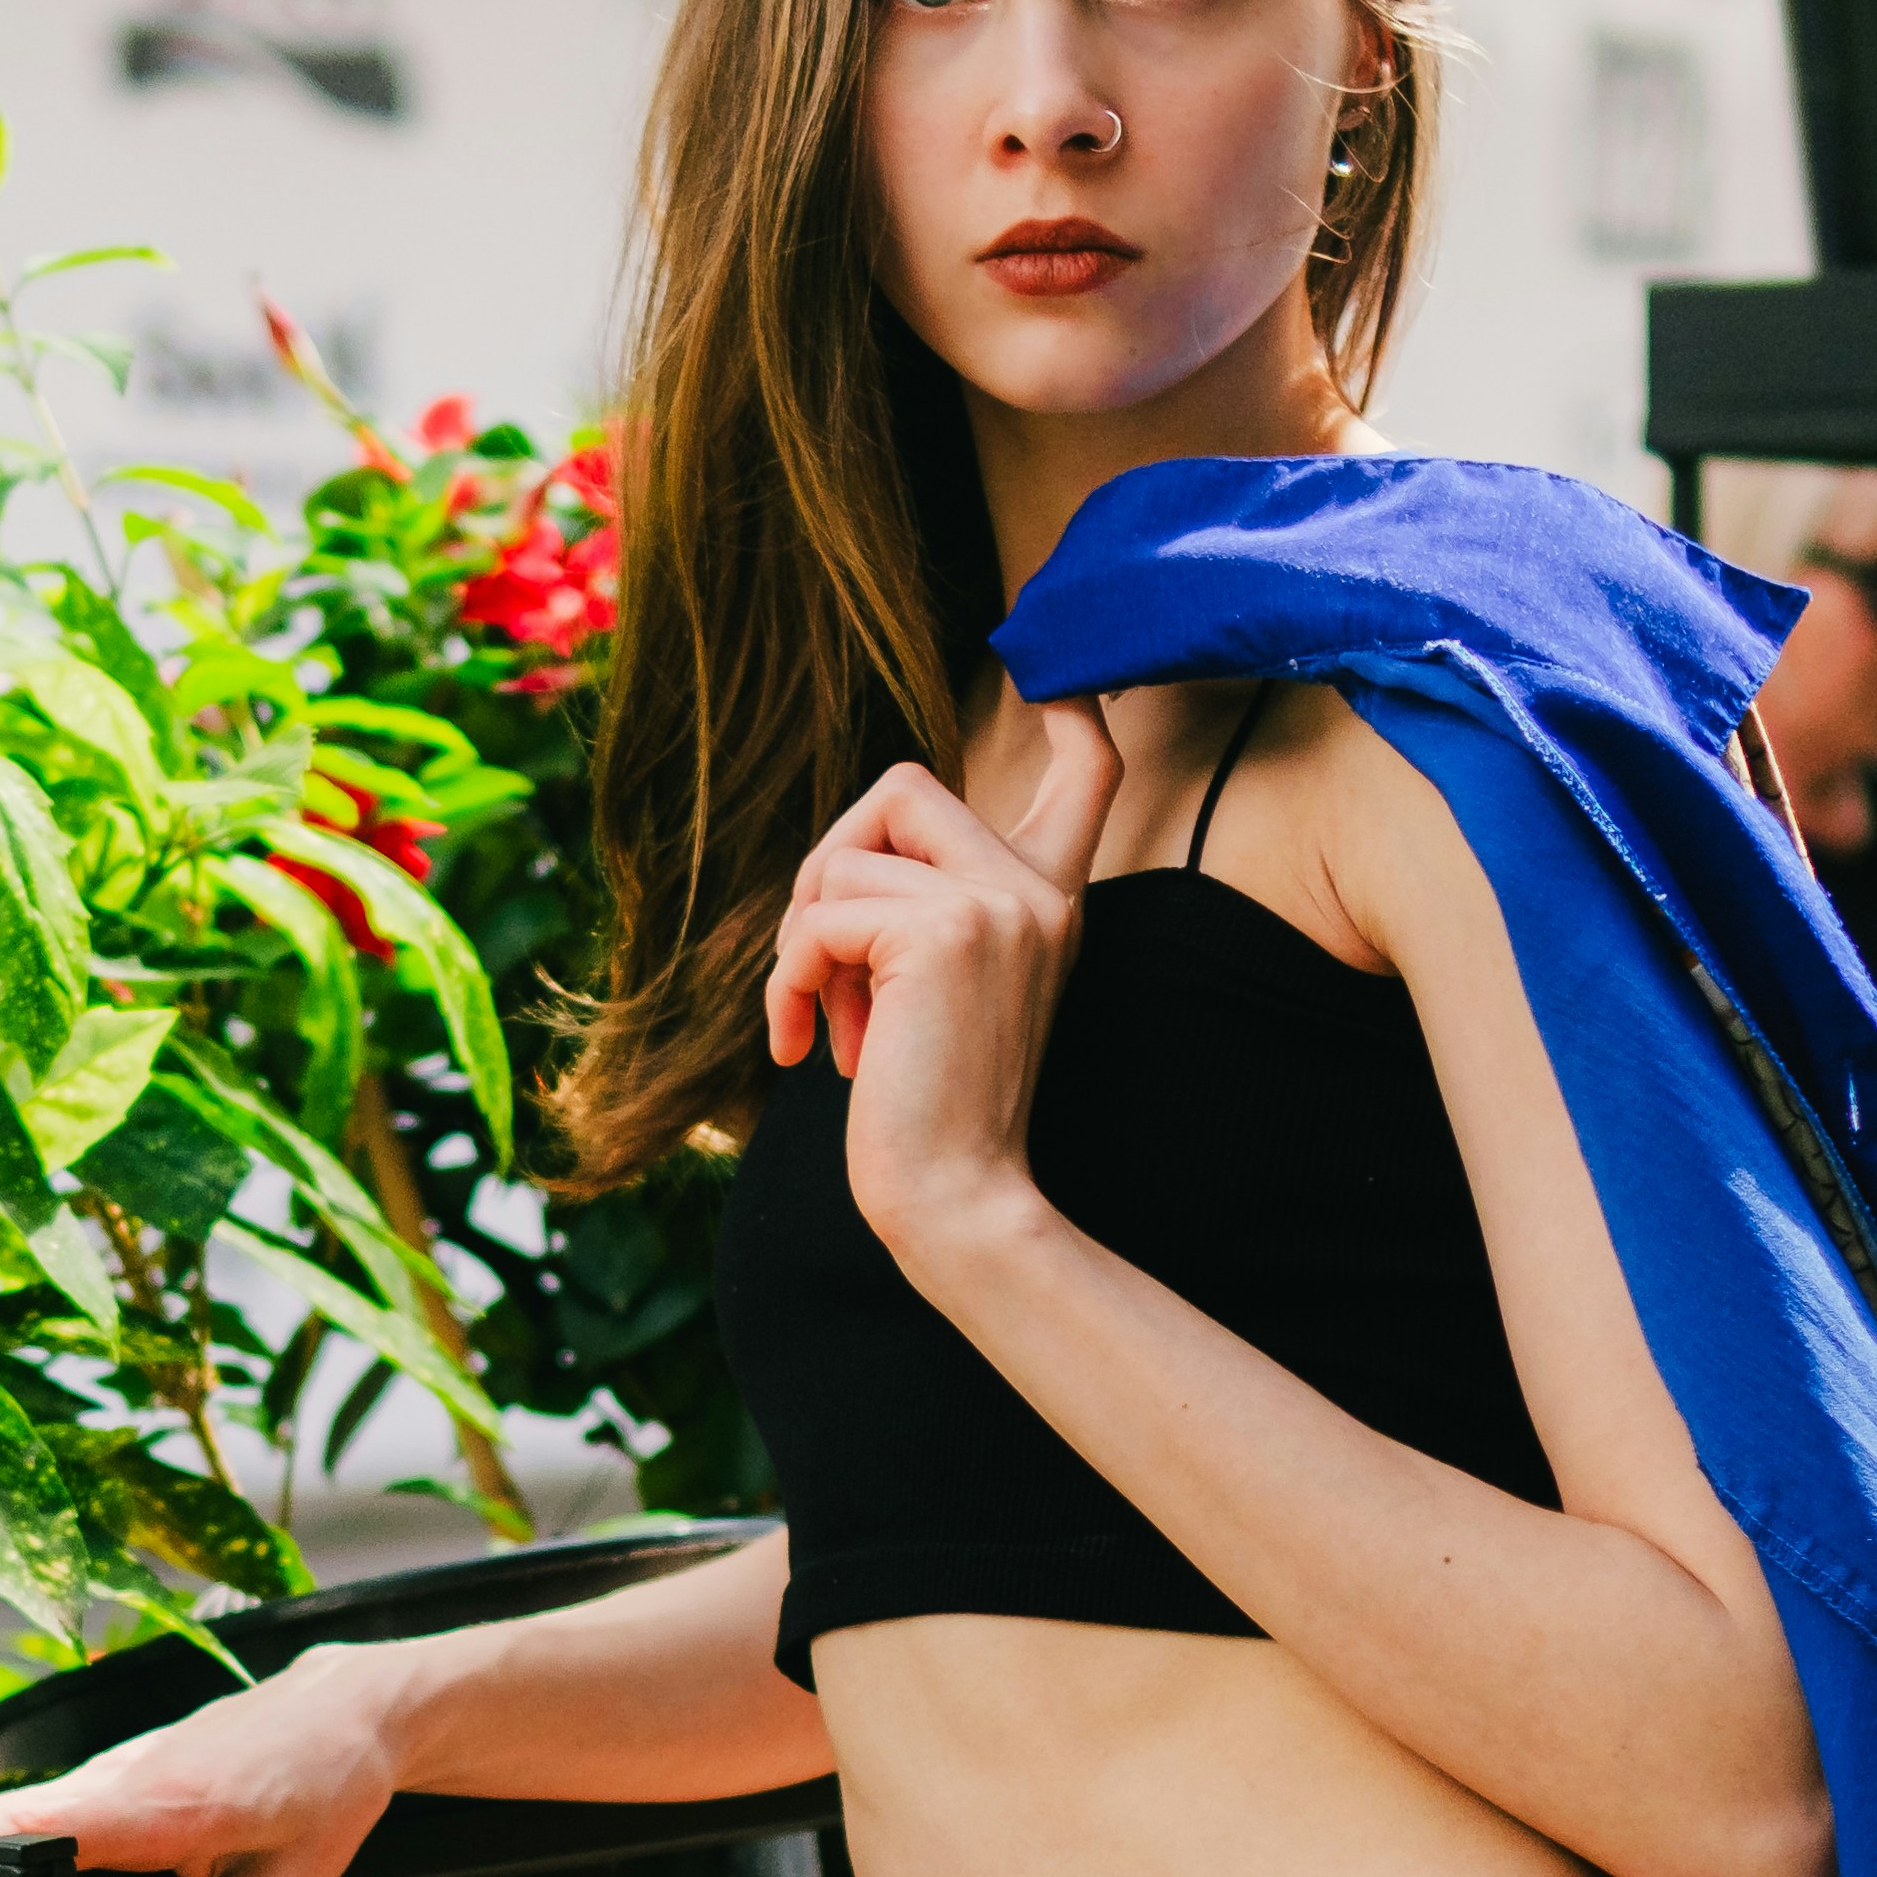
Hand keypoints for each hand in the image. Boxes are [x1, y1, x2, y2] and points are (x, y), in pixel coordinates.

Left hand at [764, 701, 1122, 1267]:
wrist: (958, 1199)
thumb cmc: (933, 1112)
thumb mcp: (939, 993)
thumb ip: (926, 914)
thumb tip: (842, 861)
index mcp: (1051, 899)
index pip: (1088, 772)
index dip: (1073, 712)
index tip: (1054, 677)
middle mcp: (1038, 888)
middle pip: (906, 782)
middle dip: (832, 859)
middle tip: (820, 956)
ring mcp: (1000, 902)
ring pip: (845, 857)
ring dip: (804, 943)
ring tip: (827, 1022)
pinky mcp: (946, 931)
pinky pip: (820, 916)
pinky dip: (788, 981)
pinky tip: (804, 1046)